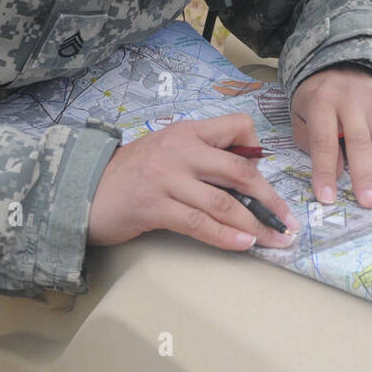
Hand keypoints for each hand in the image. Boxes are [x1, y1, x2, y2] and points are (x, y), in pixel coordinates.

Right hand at [87, 113, 298, 250]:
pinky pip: (198, 223)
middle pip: (239, 171)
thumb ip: (202, 157)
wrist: (83, 190)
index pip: (237, 126)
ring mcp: (166, 176)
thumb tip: (246, 179)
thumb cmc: (131, 175)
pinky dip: (225, 236)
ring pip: (222, 201)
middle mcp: (180, 149)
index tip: (265, 177)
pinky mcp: (154, 205)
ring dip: (254, 224)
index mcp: (187, 131)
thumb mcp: (168, 152)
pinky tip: (243, 245)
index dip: (258, 151)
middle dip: (269, 199)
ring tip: (273, 239)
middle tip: (288, 220)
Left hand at [291, 66, 371, 208]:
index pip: (324, 142)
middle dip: (363, 177)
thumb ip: (312, 145)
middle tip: (369, 203)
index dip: (325, 173)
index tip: (327, 198)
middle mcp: (351, 98)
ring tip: (357, 152)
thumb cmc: (319, 96)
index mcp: (321, 101)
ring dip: (369, 162)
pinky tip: (370, 137)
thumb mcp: (302, 115)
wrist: (347, 61)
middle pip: (359, 144)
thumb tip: (335, 173)